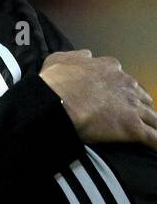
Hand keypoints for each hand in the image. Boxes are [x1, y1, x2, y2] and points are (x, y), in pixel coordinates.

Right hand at [39, 51, 156, 149]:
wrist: (58, 101)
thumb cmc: (57, 82)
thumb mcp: (61, 59)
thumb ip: (77, 57)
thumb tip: (86, 56)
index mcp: (109, 69)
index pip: (123, 80)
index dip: (121, 91)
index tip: (117, 98)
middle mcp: (125, 84)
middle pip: (141, 97)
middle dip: (140, 106)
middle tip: (135, 117)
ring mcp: (131, 106)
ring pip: (152, 117)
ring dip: (153, 124)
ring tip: (154, 132)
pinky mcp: (132, 127)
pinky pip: (153, 137)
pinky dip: (156, 142)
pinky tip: (156, 147)